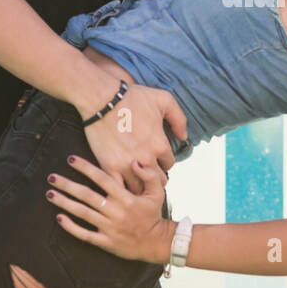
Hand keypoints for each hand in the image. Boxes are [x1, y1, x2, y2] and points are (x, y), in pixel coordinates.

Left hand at [48, 156, 172, 263]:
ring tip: (50, 194)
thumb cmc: (153, 215)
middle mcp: (116, 212)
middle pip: (87, 195)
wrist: (155, 243)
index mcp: (127, 198)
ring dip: (64, 203)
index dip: (85, 168)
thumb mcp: (157, 193)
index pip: (102, 179)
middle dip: (67, 185)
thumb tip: (134, 162)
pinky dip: (71, 227)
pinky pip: (84, 234)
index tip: (71, 159)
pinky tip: (59, 218)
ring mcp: (109, 227)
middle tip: (51, 177)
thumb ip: (148, 175)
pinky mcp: (105, 241)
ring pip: (83, 213)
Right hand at [80, 80, 186, 194]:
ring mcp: (128, 165)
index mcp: (160, 144)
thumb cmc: (132, 97)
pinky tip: (120, 185)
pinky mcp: (110, 167)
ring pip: (140, 188)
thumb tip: (184, 136)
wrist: (102, 100)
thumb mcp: (164, 100)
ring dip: (138, 185)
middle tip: (146, 173)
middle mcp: (147, 158)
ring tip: (134, 181)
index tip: (157, 160)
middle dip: (154, 177)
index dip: (163, 161)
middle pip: (157, 180)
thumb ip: (178, 118)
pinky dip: (121, 190)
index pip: (169, 164)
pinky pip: (119, 189)